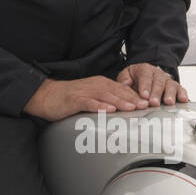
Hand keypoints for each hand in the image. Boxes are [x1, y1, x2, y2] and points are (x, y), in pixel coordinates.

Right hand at [23, 75, 147, 121]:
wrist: (46, 96)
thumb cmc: (69, 98)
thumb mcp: (91, 97)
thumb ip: (106, 100)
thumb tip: (122, 110)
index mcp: (101, 84)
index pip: (122, 89)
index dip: (136, 95)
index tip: (148, 103)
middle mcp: (95, 85)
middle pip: (117, 91)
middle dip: (133, 98)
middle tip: (146, 106)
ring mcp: (85, 92)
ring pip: (106, 96)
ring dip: (120, 102)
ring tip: (132, 108)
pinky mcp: (75, 100)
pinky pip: (89, 103)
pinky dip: (100, 106)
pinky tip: (108, 110)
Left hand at [116, 62, 188, 106]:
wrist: (146, 75)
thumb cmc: (135, 78)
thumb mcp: (126, 77)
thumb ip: (124, 82)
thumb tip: (123, 86)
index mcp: (144, 69)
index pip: (145, 76)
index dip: (145, 86)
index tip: (143, 95)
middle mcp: (158, 74)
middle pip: (158, 83)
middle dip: (156, 93)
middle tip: (154, 102)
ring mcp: (167, 80)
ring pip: (170, 85)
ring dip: (170, 94)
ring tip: (168, 102)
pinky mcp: (175, 87)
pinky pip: (180, 89)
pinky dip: (182, 94)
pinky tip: (183, 99)